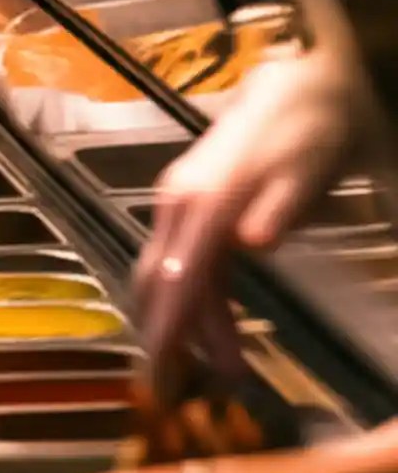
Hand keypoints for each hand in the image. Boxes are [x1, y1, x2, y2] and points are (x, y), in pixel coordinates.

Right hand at [133, 50, 390, 403]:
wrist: (305, 82)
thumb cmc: (314, 126)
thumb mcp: (311, 164)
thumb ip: (283, 205)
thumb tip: (251, 245)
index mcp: (203, 201)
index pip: (178, 276)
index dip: (169, 327)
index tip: (161, 372)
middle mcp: (177, 204)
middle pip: (158, 283)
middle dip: (164, 337)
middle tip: (177, 389)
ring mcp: (178, 204)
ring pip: (166, 276)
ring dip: (186, 324)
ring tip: (225, 367)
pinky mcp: (188, 207)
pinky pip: (180, 263)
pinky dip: (192, 300)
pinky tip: (214, 324)